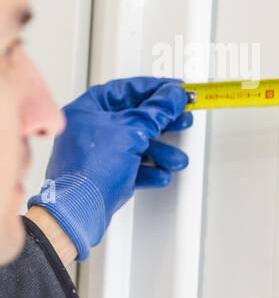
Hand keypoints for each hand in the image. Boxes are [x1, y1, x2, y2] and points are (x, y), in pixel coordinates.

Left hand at [28, 76, 192, 259]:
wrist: (79, 208)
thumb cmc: (89, 170)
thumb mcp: (132, 131)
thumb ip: (156, 112)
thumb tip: (171, 97)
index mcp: (88, 109)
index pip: (126, 89)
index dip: (154, 88)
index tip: (174, 91)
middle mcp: (90, 128)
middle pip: (135, 116)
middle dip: (162, 122)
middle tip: (180, 117)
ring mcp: (96, 152)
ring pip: (137, 143)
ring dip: (160, 151)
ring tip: (174, 157)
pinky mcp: (104, 173)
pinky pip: (133, 165)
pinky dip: (149, 169)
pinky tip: (159, 173)